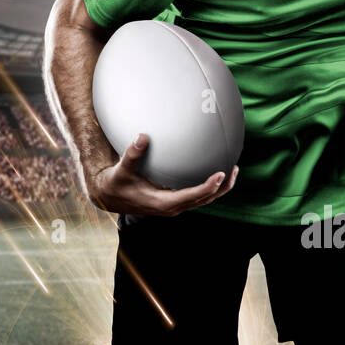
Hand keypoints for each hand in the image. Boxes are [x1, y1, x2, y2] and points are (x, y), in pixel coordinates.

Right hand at [87, 133, 237, 215]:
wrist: (111, 198)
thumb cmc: (117, 184)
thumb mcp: (122, 169)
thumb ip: (132, 155)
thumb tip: (142, 137)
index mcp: (163, 203)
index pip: (191, 196)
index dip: (207, 187)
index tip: (220, 174)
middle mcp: (172, 208)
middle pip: (204, 200)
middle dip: (222, 187)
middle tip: (234, 169)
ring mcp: (175, 206)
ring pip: (203, 200)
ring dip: (219, 188)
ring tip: (233, 170)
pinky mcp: (174, 202)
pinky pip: (197, 196)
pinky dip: (209, 187)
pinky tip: (214, 173)